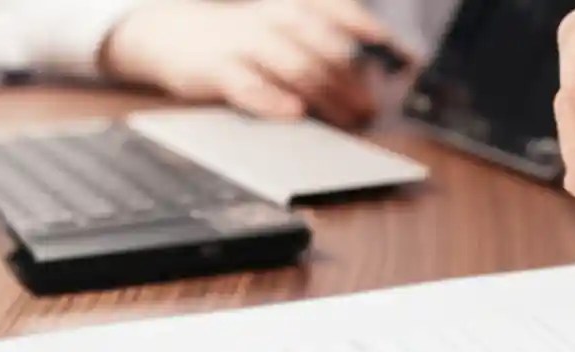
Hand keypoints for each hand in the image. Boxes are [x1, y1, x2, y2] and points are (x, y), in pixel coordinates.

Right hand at [101, 0, 410, 127]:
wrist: (171, 36)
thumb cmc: (243, 42)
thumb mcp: (283, 31)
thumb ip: (323, 45)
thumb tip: (378, 75)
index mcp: (292, 7)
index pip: (338, 12)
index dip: (371, 33)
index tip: (403, 57)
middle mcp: (271, 19)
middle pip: (323, 45)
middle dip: (355, 77)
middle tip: (374, 107)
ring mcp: (244, 43)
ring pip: (294, 65)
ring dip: (327, 94)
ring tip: (351, 118)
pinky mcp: (217, 69)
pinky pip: (247, 84)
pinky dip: (271, 98)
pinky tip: (293, 112)